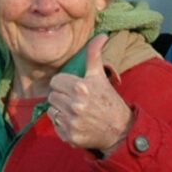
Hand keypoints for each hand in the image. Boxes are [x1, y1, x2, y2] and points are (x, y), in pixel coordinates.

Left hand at [47, 36, 132, 152]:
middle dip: (61, 96)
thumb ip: (95, 55)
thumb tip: (101, 35)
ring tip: (74, 111)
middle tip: (74, 99)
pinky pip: (55, 125)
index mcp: (81, 88)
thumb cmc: (108, 100)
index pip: (56, 81)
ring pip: (51, 110)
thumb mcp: (101, 76)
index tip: (72, 87)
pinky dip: (62, 124)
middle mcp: (75, 105)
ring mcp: (72, 122)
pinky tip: (75, 122)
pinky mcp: (69, 136)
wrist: (119, 129)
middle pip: (52, 96)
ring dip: (60, 110)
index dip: (63, 84)